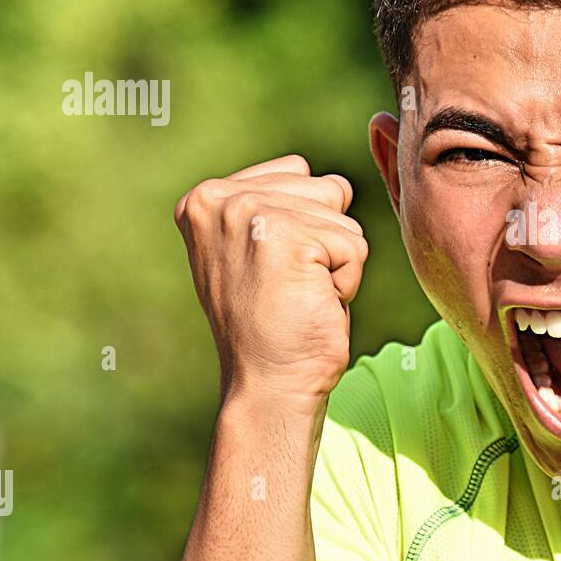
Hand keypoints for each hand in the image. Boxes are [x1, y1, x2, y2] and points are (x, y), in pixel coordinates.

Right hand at [174, 154, 366, 411]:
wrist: (267, 386)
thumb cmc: (273, 326)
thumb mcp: (257, 253)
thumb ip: (278, 207)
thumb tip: (335, 182)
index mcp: (206, 198)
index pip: (300, 174)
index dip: (307, 228)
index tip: (271, 272)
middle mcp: (219, 198)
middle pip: (326, 189)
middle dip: (325, 241)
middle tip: (289, 287)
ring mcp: (249, 213)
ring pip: (343, 217)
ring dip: (337, 262)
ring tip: (300, 295)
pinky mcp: (285, 237)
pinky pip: (354, 246)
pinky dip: (347, 282)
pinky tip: (311, 305)